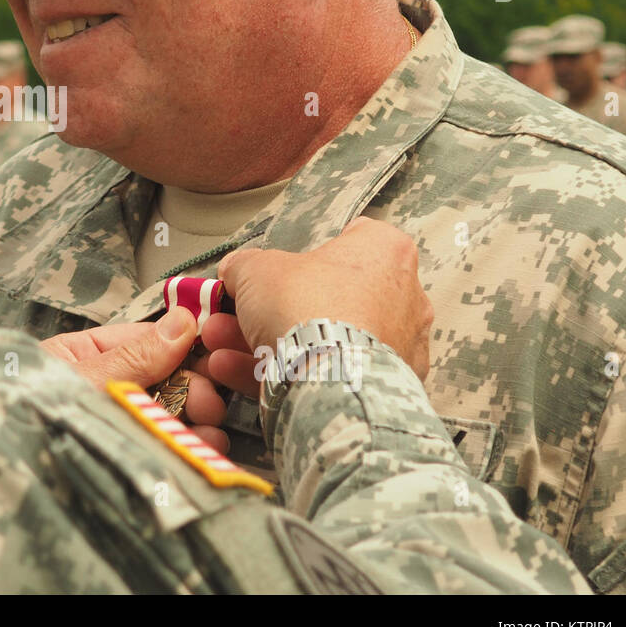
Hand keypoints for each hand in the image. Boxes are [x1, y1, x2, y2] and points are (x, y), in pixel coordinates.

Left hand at [40, 308, 229, 451]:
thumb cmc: (18, 413)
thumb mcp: (80, 380)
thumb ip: (132, 356)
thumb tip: (181, 322)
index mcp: (85, 354)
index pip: (147, 339)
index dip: (185, 347)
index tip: (214, 359)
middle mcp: (103, 385)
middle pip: (165, 380)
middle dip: (192, 391)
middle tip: (207, 407)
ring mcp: (114, 421)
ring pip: (167, 417)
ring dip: (194, 425)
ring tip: (207, 436)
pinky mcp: (122, 455)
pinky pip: (159, 448)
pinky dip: (183, 450)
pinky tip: (196, 454)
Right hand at [200, 218, 432, 386]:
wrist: (328, 377)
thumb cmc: (307, 306)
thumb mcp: (257, 269)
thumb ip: (244, 266)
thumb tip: (235, 270)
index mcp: (385, 252)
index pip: (353, 238)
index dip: (309, 252)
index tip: (278, 268)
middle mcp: (402, 297)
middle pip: (328, 296)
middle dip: (275, 307)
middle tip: (236, 315)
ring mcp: (396, 347)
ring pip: (323, 339)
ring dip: (268, 342)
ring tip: (223, 348)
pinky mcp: (382, 388)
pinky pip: (328, 372)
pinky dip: (282, 371)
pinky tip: (235, 371)